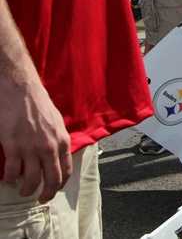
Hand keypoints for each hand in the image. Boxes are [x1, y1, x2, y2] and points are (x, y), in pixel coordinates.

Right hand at [0, 76, 71, 202]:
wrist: (20, 90)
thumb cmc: (38, 104)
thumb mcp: (57, 122)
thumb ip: (58, 140)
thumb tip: (58, 154)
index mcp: (62, 141)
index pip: (65, 171)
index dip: (60, 185)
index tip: (54, 190)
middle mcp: (49, 148)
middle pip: (51, 180)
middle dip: (46, 194)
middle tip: (40, 199)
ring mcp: (30, 148)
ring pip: (30, 180)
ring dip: (26, 189)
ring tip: (23, 191)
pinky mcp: (12, 146)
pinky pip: (11, 171)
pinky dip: (9, 178)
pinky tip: (8, 178)